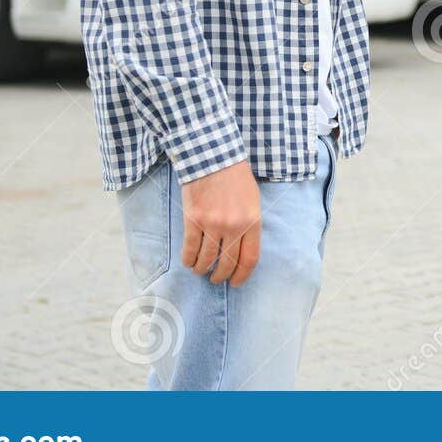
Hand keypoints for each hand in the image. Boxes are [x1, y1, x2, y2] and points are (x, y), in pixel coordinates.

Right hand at [179, 159, 261, 285]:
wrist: (214, 158)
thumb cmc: (236, 179)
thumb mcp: (253, 201)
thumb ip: (250, 225)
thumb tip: (242, 252)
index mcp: (253, 221)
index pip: (249, 259)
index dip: (242, 276)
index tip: (235, 283)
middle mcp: (234, 226)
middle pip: (227, 263)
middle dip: (221, 276)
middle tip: (216, 278)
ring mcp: (213, 223)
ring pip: (206, 259)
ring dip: (202, 269)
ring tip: (200, 270)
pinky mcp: (193, 220)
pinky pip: (190, 249)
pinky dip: (188, 260)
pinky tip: (189, 262)